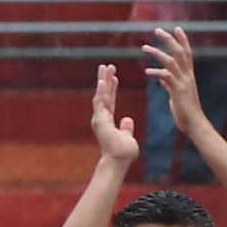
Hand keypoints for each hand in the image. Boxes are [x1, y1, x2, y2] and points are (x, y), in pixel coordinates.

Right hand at [88, 59, 143, 173]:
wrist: (119, 161)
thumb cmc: (123, 152)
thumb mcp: (127, 136)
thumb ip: (126, 127)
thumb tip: (127, 119)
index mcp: (108, 120)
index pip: (110, 100)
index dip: (112, 88)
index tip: (114, 77)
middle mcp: (101, 118)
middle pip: (104, 94)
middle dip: (105, 80)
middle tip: (107, 66)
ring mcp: (99, 118)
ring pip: (101, 95)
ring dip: (103, 81)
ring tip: (105, 67)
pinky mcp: (100, 120)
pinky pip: (100, 103)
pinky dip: (101, 91)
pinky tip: (103, 81)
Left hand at [141, 24, 203, 132]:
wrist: (194, 125)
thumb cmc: (185, 111)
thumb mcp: (176, 94)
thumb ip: (170, 84)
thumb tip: (162, 78)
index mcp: (188, 76)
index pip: (187, 53)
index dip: (182, 40)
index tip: (176, 28)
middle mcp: (188, 76)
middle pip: (180, 52)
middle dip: (169, 40)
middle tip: (157, 30)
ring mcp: (184, 82)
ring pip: (172, 61)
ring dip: (158, 53)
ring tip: (144, 47)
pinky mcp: (178, 91)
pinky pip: (167, 77)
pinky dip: (156, 73)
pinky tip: (147, 72)